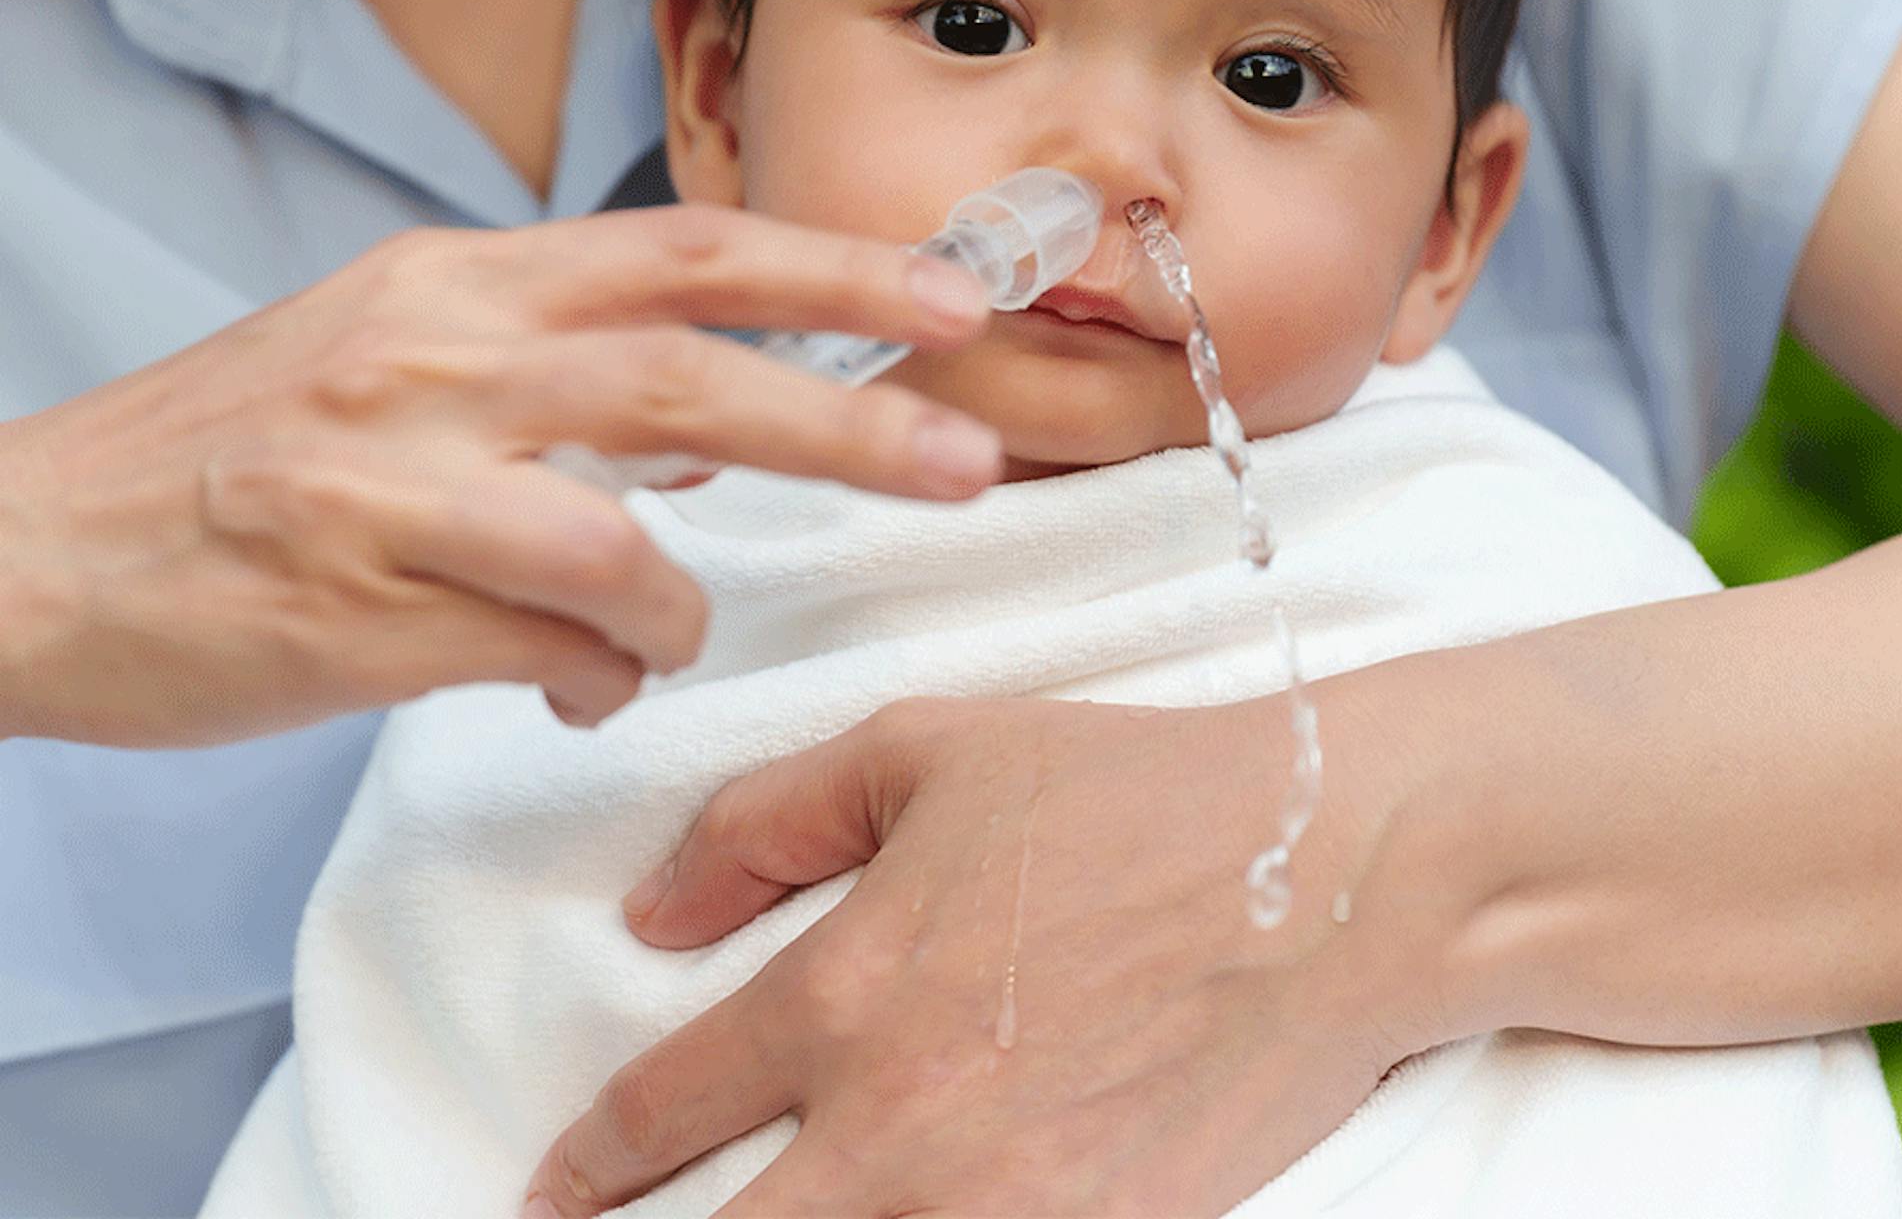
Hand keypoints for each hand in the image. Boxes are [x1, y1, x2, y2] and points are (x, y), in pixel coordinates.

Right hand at [0, 208, 997, 746]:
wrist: (25, 544)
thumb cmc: (237, 453)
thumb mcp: (395, 350)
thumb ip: (554, 369)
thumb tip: (714, 442)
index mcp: (457, 279)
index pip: (684, 250)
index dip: (832, 266)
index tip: (951, 299)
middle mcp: (433, 358)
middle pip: (687, 377)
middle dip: (849, 421)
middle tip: (968, 464)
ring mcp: (390, 484)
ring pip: (623, 543)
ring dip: (683, 608)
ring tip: (668, 635)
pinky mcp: (355, 609)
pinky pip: (544, 655)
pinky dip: (596, 676)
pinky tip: (573, 683)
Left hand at [526, 675, 1482, 1217]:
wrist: (1321, 873)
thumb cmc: (1126, 793)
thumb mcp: (929, 750)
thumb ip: (767, 819)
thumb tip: (654, 910)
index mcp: (845, 993)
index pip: (660, 1113)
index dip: (587, 1164)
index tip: (560, 1187)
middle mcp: (898, 1131)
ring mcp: (999, 1213)